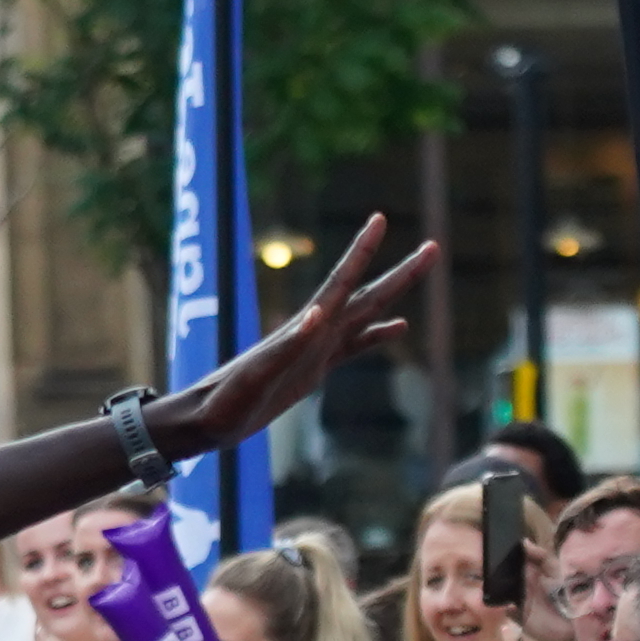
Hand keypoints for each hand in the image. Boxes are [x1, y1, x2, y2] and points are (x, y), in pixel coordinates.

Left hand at [155, 219, 436, 462]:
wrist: (205, 421)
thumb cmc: (225, 401)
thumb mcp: (256, 377)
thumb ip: (287, 347)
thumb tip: (319, 313)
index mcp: (303, 329)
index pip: (341, 283)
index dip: (361, 252)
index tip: (379, 219)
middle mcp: (313, 331)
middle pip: (366, 293)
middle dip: (402, 273)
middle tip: (434, 247)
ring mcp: (314, 348)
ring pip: (365, 314)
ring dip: (393, 294)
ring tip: (419, 271)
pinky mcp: (312, 367)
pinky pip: (355, 345)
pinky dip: (377, 334)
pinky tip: (399, 328)